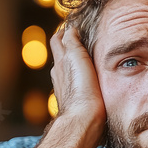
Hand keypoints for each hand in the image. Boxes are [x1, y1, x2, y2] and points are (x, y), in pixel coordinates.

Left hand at [49, 24, 105, 138]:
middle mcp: (59, 75)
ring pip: (66, 71)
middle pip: (60, 55)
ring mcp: (65, 89)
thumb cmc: (81, 88)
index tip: (72, 28)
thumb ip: (72, 41)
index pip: (57, 41)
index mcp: (61, 62)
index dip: (64, 32)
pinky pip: (75, 85)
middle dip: (68, 47)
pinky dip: (80, 79)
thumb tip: (69, 28)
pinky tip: (90, 82)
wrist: (83, 119)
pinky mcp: (73, 101)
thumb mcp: (76, 57)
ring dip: (74, 63)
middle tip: (81, 41)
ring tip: (87, 60)